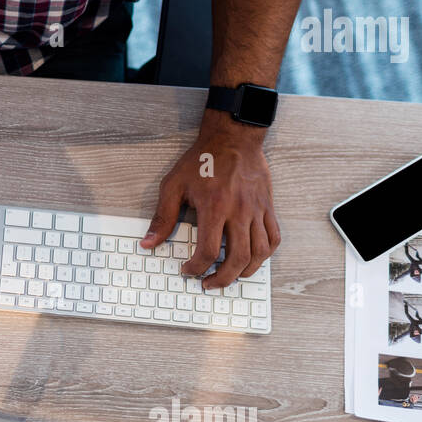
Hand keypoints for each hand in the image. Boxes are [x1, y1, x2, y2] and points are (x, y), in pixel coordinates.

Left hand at [139, 112, 280, 288]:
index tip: (188, 271)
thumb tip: (148, 243)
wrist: (233, 138)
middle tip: (209, 283)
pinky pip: (273, 238)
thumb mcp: (174, 185)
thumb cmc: (203, 160)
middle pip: (237, 258)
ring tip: (230, 276)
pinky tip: (252, 259)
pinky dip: (265, 255)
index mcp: (215, 207)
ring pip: (259, 253)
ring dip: (245, 272)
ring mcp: (257, 210)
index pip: (208, 250)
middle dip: (223, 278)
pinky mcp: (268, 208)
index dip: (196, 267)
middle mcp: (239, 211)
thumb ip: (162, 217)